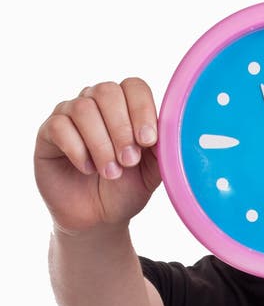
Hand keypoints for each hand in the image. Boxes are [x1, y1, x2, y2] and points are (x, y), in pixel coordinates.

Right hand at [34, 78, 161, 235]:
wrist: (99, 219)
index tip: (148, 141)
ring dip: (101, 144)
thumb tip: (172, 131)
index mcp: (125, 107)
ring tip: (111, 173)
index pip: (134, 87)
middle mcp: (96, 103)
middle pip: (107, 92)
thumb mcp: (152, 172)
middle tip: (129, 161)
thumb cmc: (126, 190)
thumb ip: (163, 150)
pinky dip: (77, 149)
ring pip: (83, 109)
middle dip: (121, 129)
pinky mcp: (48, 133)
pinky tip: (87, 170)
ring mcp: (70, 115)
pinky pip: (59, 126)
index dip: (142, 110)